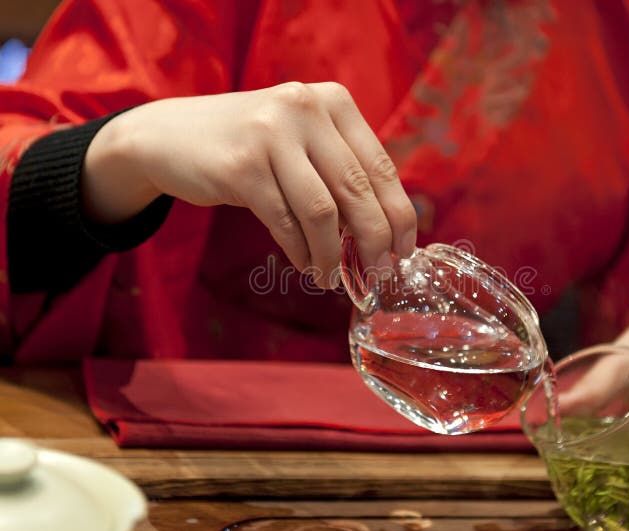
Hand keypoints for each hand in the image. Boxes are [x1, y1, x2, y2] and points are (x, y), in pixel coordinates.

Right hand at [82, 82, 417, 287]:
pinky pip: (285, 222)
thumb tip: (384, 232)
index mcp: (333, 102)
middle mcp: (305, 108)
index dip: (399, 215)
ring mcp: (271, 134)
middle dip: (373, 241)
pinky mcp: (241, 165)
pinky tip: (306, 264)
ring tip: (331, 276)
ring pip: (322, 212)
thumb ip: (341, 173)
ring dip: (332, 254)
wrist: (169, 137)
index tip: (404, 250)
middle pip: (357, 190)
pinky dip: (300, 251)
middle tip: (376, 272)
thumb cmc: (251, 148)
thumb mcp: (302, 143)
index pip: (381, 167)